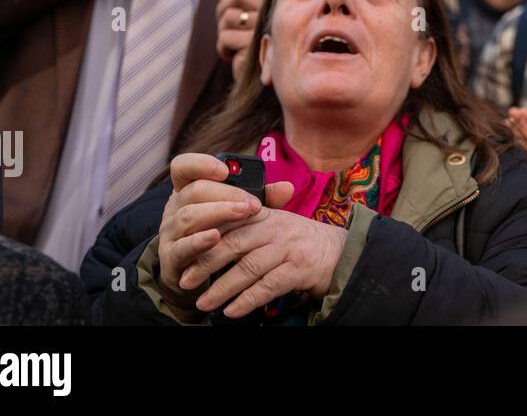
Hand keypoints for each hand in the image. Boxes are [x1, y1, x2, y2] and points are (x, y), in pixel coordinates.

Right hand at [156, 153, 261, 301]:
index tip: (226, 170)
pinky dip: (199, 241)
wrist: (206, 279)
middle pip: (194, 191)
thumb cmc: (227, 235)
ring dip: (218, 213)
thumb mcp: (242, 213)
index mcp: (188, 189)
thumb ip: (263, 198)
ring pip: (188, 216)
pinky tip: (215, 237)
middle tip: (253, 203)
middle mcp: (175, 208)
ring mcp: (170, 233)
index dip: (201, 164)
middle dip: (226, 194)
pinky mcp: (171, 258)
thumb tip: (287, 188)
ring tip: (243, 213)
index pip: (183, 166)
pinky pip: (182, 246)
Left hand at [183, 181, 347, 318]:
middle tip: (186, 280)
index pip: (230, 222)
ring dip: (222, 288)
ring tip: (204, 302)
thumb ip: (249, 227)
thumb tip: (210, 236)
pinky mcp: (300, 269)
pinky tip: (232, 311)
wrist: (341, 252)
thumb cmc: (302, 242)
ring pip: (248, 268)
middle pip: (234, 244)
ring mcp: (289, 248)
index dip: (206, 237)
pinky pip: (268, 286)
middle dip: (206, 263)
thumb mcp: (277, 225)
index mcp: (267, 215)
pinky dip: (248, 300)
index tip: (185, 252)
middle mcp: (277, 228)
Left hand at [215, 0, 272, 79]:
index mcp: (281, 2)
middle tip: (224, 22)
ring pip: (228, 18)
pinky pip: (225, 38)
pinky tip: (231, 55)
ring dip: (222, 31)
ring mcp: (266, 31)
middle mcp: (277, 13)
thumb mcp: (254, 13)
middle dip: (222, 8)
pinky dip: (222, 48)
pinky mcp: (254, 50)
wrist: (271, 80)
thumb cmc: (260, 45)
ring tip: (232, 42)